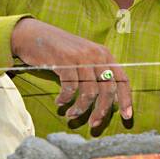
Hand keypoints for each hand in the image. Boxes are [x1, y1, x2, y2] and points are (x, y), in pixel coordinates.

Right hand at [10, 17, 132, 130]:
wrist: (32, 34)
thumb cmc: (59, 51)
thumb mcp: (84, 58)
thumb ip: (97, 73)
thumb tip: (110, 100)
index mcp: (105, 55)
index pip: (123, 79)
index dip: (126, 99)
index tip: (127, 117)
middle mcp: (96, 55)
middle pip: (108, 89)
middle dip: (102, 110)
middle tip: (94, 124)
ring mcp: (81, 57)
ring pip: (90, 92)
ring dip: (81, 108)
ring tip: (71, 115)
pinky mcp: (64, 61)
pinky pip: (70, 88)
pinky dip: (65, 99)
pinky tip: (59, 102)